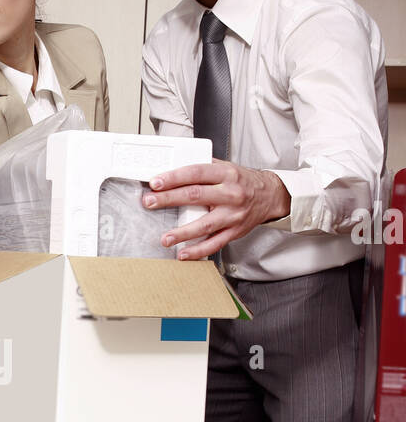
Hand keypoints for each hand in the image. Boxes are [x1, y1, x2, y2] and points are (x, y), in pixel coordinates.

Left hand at [141, 159, 291, 258]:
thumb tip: (174, 170)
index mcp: (226, 174)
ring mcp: (232, 215)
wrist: (270, 196)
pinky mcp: (234, 231)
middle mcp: (230, 194)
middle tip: (149, 202)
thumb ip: (203, 168)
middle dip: (168, 199)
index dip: (174, 177)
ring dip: (182, 233)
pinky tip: (183, 253)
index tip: (156, 182)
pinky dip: (198, 250)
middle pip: (195, 196)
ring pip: (204, 224)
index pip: (195, 173)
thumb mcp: (226, 168)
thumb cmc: (243, 182)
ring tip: (165, 238)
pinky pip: (214, 243)